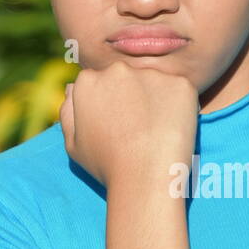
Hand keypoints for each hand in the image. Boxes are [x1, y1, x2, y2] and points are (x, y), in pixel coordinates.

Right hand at [59, 60, 198, 188]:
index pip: (100, 82)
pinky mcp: (179, 83)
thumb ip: (68, 112)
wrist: (144, 179)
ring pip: (155, 82)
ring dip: (157, 99)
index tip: (119, 125)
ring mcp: (150, 74)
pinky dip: (180, 105)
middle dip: (133, 96)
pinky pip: (180, 89)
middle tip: (140, 128)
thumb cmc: (107, 167)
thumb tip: (71, 89)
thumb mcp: (73, 144)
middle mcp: (117, 70)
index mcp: (87, 81)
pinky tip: (173, 128)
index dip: (111, 104)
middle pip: (127, 77)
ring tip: (157, 130)